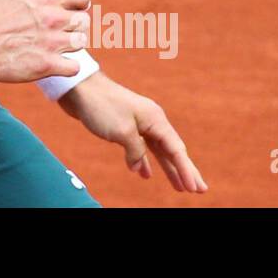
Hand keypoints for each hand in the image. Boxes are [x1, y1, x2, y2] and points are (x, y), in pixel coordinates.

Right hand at [0, 0, 91, 82]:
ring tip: (55, 49)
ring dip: (71, 47)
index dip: (80, 3)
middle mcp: (51, 18)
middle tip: (61, 34)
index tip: (74, 9)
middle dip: (75, 27)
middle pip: (83, 21)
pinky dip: (67, 68)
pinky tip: (54, 65)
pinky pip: (74, 67)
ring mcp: (51, 42)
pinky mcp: (47, 65)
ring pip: (81, 43)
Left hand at [58, 72, 207, 192]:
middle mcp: (151, 120)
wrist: (78, 87)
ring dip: (167, 168)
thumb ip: (136, 152)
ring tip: (179, 187)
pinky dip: (144, 161)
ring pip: (157, 150)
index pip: (176, 150)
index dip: (187, 170)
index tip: (196, 189)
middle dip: (185, 170)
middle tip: (199, 190)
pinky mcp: (123, 126)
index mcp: (155, 119)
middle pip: (172, 150)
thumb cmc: (101, 105)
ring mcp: (137, 123)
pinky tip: (144, 174)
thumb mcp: (122, 132)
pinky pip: (140, 148)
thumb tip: (138, 168)